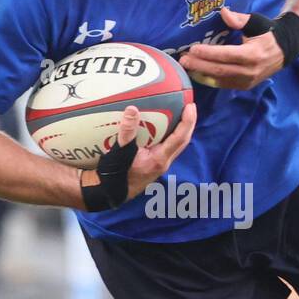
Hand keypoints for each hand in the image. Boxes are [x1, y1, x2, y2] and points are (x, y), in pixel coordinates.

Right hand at [81, 102, 197, 203]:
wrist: (108, 192)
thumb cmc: (115, 175)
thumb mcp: (120, 152)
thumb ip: (127, 131)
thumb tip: (132, 110)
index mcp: (159, 158)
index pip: (180, 138)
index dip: (188, 121)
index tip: (190, 106)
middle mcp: (163, 162)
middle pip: (182, 140)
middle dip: (188, 123)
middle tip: (188, 106)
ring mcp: (158, 164)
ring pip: (175, 145)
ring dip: (178, 129)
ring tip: (177, 113)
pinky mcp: (153, 164)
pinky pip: (165, 147)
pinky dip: (166, 135)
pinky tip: (159, 127)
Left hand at [180, 6, 283, 89]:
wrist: (284, 50)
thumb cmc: (267, 32)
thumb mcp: (256, 22)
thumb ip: (239, 19)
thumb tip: (223, 12)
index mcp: (252, 54)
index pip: (226, 55)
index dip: (208, 53)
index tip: (193, 49)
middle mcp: (249, 71)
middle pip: (219, 70)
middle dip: (199, 65)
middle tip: (183, 59)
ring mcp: (247, 81)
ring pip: (219, 79)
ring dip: (201, 73)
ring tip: (186, 66)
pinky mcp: (244, 86)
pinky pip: (223, 84)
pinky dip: (209, 79)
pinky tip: (197, 73)